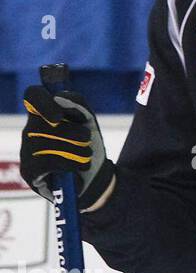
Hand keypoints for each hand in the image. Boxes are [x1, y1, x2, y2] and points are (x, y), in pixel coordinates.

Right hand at [19, 86, 114, 207]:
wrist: (93, 177)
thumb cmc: (88, 144)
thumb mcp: (88, 122)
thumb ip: (77, 104)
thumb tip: (59, 98)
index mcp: (43, 112)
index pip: (32, 95)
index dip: (43, 102)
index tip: (58, 117)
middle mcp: (29, 130)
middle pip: (45, 124)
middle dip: (75, 132)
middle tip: (87, 139)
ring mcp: (26, 150)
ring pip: (47, 144)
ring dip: (77, 149)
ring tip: (86, 155)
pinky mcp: (28, 170)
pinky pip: (47, 162)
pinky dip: (70, 164)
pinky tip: (78, 167)